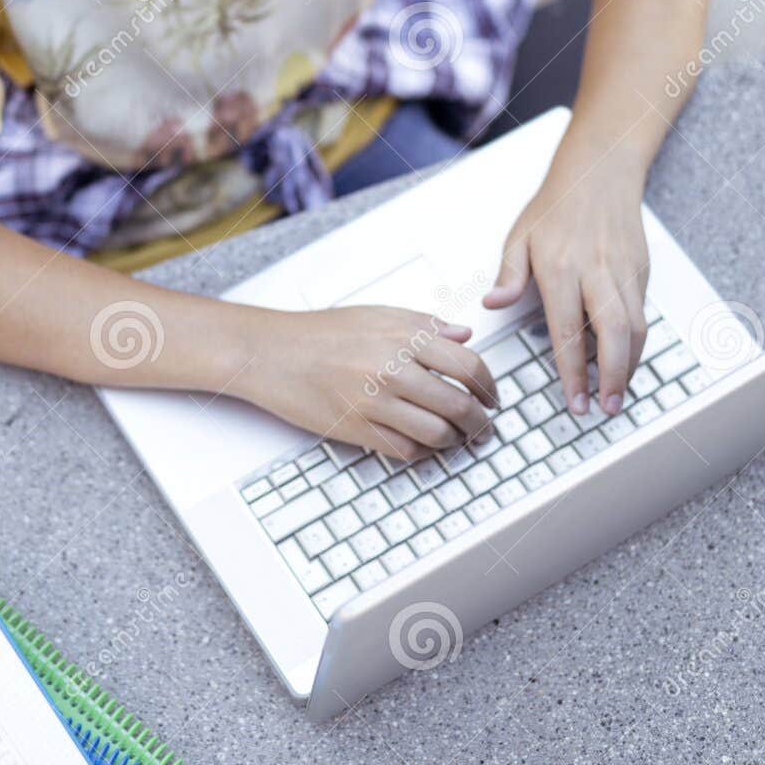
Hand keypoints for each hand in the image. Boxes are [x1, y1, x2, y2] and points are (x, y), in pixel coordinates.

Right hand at [231, 305, 497, 461]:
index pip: (467, 365)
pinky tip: (421, 442)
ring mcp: (374, 403)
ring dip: (453, 440)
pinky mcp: (356, 429)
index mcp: (402, 337)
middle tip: (484, 426)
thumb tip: (464, 336)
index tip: (492, 396)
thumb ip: (424, 325)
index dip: (489, 386)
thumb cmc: (320, 332)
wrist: (272, 353)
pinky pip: (404, 450)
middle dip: (480, 422)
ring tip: (455, 437)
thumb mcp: (377, 314)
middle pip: (458, 405)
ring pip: (436, 433)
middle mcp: (391, 369)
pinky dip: (421, 450)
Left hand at [483, 161, 649, 415]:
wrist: (600, 173)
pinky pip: (642, 315)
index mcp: (560, 266)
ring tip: (617, 395)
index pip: (567, 329)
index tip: (573, 401)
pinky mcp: (640, 271)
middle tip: (605, 408)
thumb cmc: (555, 207)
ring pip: (636, 327)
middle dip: (612, 377)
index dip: (572, 371)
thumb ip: (507, 275)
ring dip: (630, 366)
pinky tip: (625, 363)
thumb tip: (492, 304)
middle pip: (613, 333)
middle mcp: (596, 271)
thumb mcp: (519, 236)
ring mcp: (623, 271)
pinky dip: (637, 344)